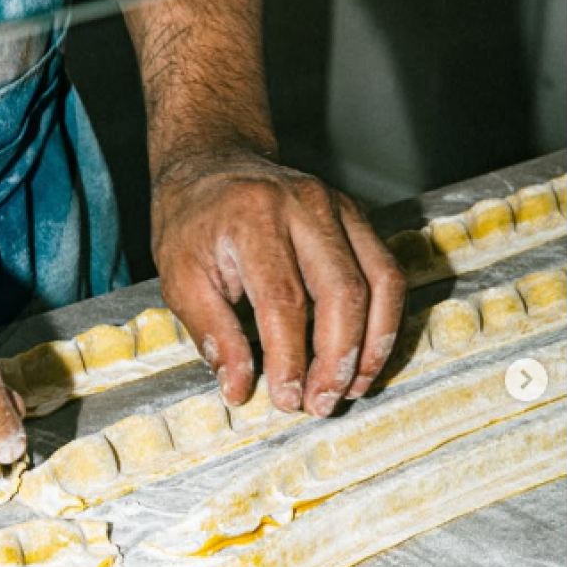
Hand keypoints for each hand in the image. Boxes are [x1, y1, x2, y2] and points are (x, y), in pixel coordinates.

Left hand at [151, 153, 406, 416]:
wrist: (213, 163)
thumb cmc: (192, 222)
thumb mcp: (179, 277)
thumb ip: (211, 333)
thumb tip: (239, 387)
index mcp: (253, 218)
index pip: (283, 300)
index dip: (290, 357)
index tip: (287, 398)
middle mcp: (305, 206)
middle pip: (342, 292)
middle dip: (337, 359)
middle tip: (322, 403)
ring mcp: (339, 207)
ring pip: (380, 282)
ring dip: (372, 344)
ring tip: (352, 387)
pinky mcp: (358, 216)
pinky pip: (387, 272)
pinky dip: (384, 319)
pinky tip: (366, 355)